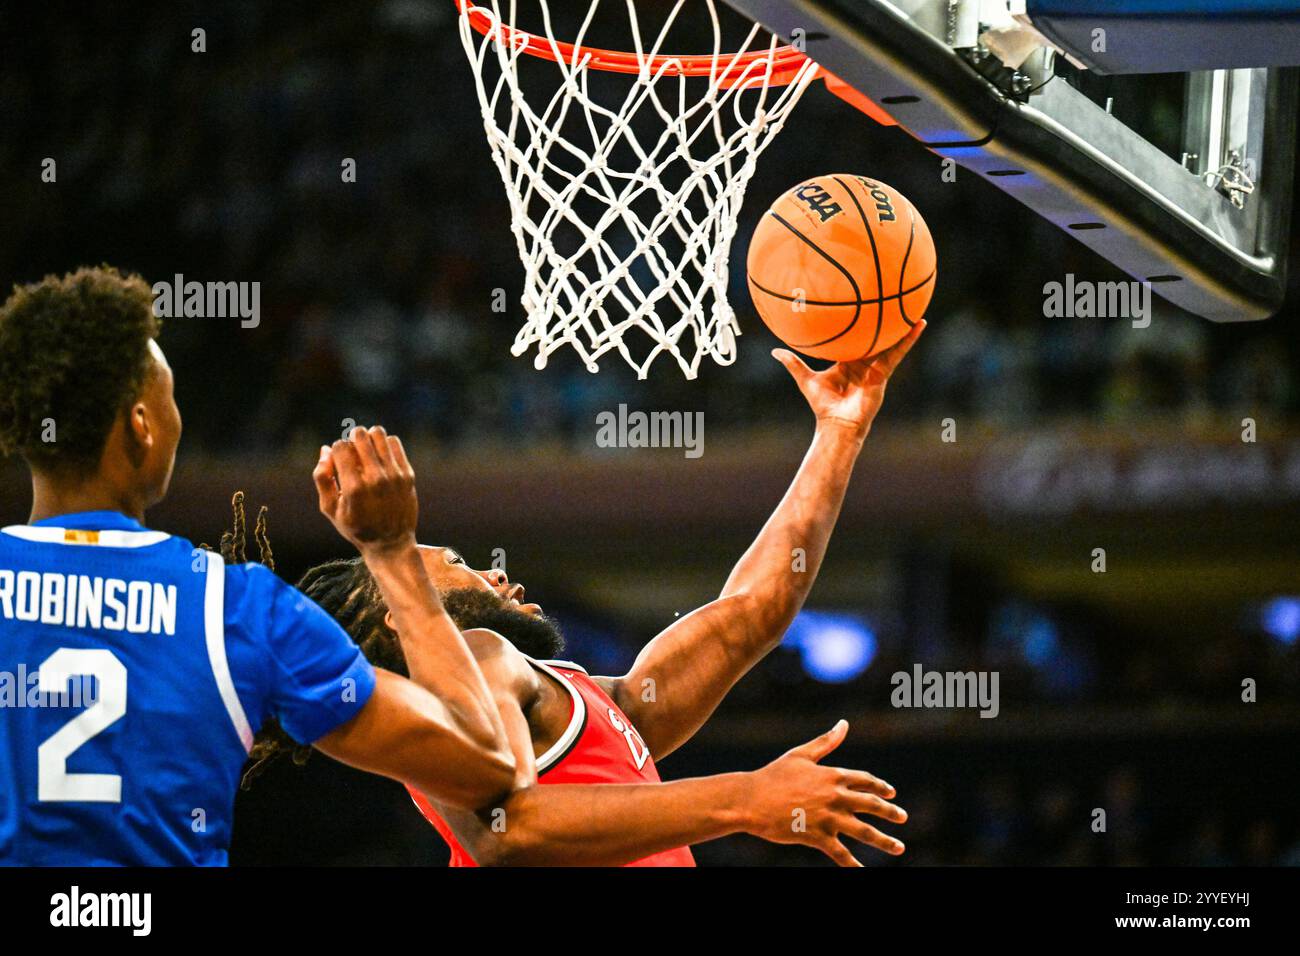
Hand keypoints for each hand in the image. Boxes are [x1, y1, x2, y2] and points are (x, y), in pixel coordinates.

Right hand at [313, 425, 418, 553]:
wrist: (391, 543)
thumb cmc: (356, 527)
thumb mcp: (330, 509)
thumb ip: (323, 478)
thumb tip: (326, 450)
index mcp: (353, 488)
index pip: (341, 446)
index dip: (336, 450)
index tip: (339, 462)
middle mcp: (375, 478)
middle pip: (360, 435)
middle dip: (351, 440)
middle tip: (352, 453)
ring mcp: (394, 475)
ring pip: (378, 434)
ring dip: (368, 438)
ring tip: (366, 451)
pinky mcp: (407, 474)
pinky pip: (394, 443)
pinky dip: (384, 444)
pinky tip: (379, 457)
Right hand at [744, 720, 905, 866]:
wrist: (751, 799)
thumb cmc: (773, 775)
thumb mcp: (801, 754)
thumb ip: (826, 741)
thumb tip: (844, 724)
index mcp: (832, 775)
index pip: (865, 781)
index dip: (880, 787)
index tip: (892, 794)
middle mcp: (835, 796)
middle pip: (871, 805)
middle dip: (891, 813)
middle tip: (903, 818)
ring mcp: (827, 817)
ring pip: (863, 831)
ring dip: (884, 841)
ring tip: (898, 848)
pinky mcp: (817, 836)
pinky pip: (840, 853)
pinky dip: (853, 864)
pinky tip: (863, 871)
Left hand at [774, 320, 924, 440]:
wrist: (837, 423)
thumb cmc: (823, 405)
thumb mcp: (807, 379)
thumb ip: (793, 364)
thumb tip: (775, 351)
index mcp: (847, 363)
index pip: (855, 340)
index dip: (859, 327)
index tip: (863, 309)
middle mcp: (863, 364)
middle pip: (874, 339)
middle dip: (884, 324)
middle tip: (891, 302)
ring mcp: (875, 368)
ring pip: (889, 344)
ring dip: (902, 328)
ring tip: (914, 309)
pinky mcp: (883, 374)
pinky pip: (897, 354)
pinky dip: (907, 340)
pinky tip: (918, 325)